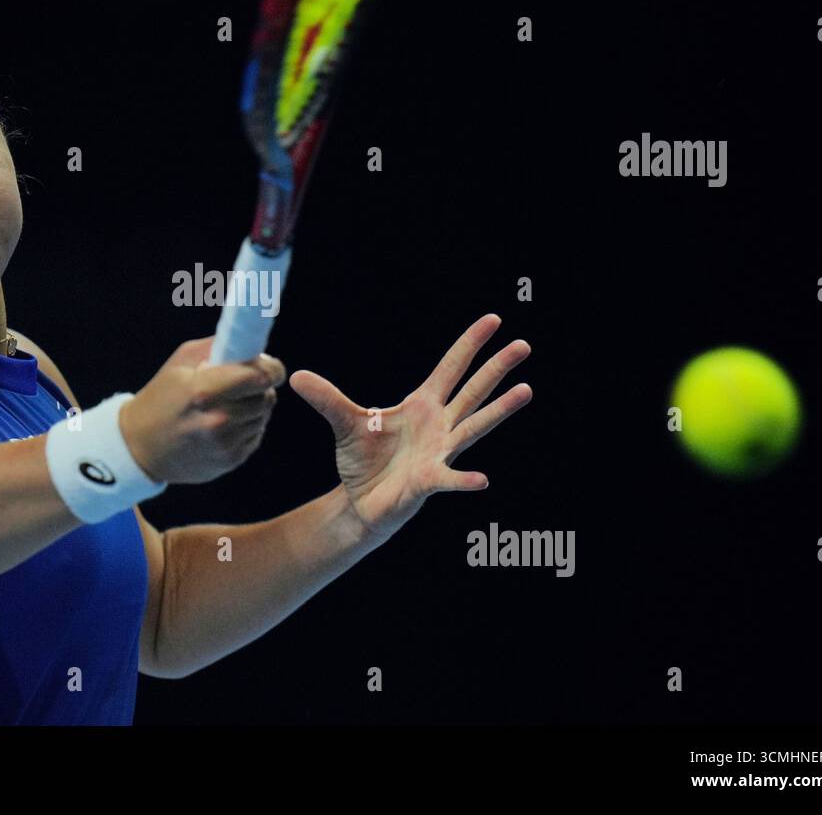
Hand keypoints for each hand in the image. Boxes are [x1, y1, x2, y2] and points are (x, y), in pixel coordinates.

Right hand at [121, 337, 286, 484]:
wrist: (140, 446)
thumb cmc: (161, 397)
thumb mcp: (181, 362)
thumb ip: (219, 348)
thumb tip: (254, 348)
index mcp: (203, 390)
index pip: (260, 376)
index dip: (271, 369)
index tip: (269, 367)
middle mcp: (218, 419)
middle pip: (266, 396)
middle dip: (258, 386)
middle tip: (239, 384)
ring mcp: (225, 444)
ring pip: (264, 415)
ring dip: (253, 406)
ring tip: (227, 404)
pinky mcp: (231, 460)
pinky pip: (256, 434)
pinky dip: (247, 425)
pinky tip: (224, 423)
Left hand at [290, 313, 531, 544]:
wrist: (361, 502)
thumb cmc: (364, 461)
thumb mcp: (344, 423)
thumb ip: (327, 399)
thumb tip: (295, 376)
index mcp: (422, 405)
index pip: (451, 368)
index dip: (470, 344)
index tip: (493, 320)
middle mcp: (439, 425)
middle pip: (473, 391)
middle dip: (497, 369)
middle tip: (523, 345)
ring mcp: (439, 452)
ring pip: (473, 426)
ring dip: (499, 410)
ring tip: (525, 391)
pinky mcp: (428, 481)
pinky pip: (449, 478)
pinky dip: (463, 480)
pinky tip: (481, 479)